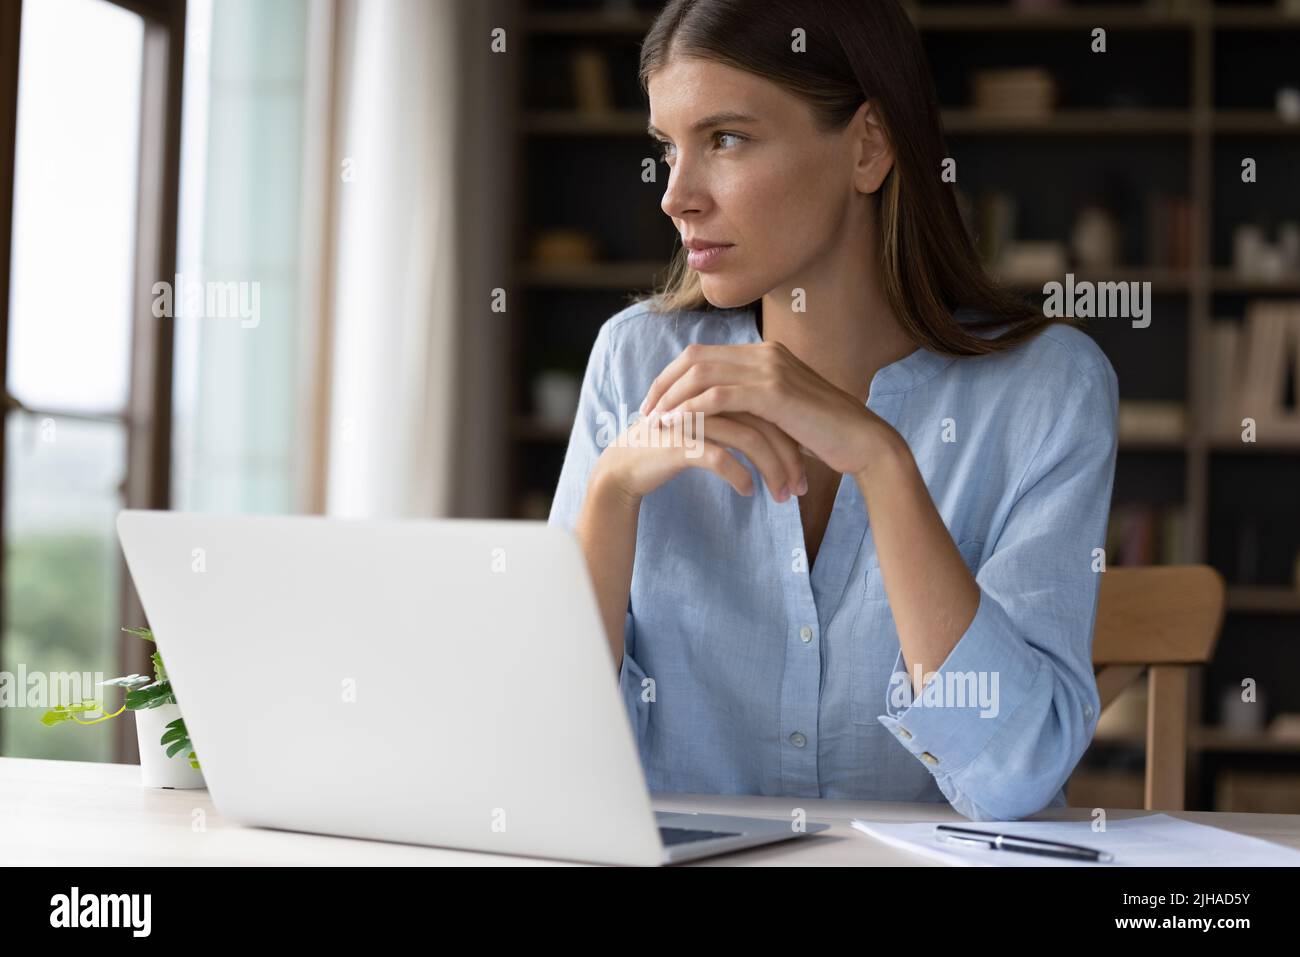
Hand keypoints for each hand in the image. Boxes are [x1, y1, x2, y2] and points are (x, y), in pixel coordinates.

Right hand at [592, 406, 807, 503]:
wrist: (625, 467)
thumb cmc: (673, 449)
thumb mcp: (711, 428)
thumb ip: (739, 419)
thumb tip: (783, 435)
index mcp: (720, 388)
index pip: (770, 406)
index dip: (793, 436)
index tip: (806, 468)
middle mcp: (709, 397)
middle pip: (765, 420)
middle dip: (789, 457)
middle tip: (801, 488)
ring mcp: (695, 417)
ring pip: (749, 439)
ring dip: (771, 471)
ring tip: (782, 497)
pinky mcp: (680, 442)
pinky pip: (721, 458)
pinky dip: (740, 476)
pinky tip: (748, 492)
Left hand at [639, 341, 885, 475]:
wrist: (862, 442)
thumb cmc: (825, 434)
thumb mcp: (783, 413)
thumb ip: (755, 405)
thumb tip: (724, 416)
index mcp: (765, 353)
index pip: (704, 354)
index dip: (672, 377)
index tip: (655, 402)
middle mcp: (765, 353)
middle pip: (695, 358)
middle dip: (663, 385)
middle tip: (644, 412)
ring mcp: (771, 370)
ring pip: (703, 374)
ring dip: (672, 398)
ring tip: (654, 423)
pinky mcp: (775, 393)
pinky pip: (720, 396)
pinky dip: (692, 409)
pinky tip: (676, 426)